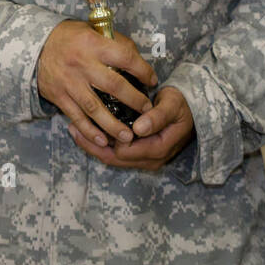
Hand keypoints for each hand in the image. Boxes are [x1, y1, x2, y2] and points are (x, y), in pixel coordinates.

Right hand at [37, 20, 158, 146]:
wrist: (36, 46)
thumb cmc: (70, 37)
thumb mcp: (93, 30)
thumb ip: (114, 43)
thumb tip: (137, 59)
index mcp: (94, 44)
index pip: (125, 58)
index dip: (142, 70)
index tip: (152, 80)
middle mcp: (82, 64)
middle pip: (113, 85)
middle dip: (134, 100)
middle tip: (147, 110)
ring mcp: (70, 83)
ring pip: (95, 108)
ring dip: (113, 124)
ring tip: (129, 136)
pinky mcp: (59, 97)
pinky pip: (77, 117)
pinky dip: (89, 131)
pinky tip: (102, 140)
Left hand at [68, 86, 194, 170]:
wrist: (193, 110)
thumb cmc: (182, 104)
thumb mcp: (173, 105)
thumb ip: (157, 116)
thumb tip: (139, 128)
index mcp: (157, 149)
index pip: (125, 151)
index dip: (107, 138)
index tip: (91, 122)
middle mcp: (150, 159)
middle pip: (114, 158)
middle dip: (92, 144)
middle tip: (72, 128)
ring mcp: (144, 159)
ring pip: (112, 158)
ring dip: (93, 145)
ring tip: (74, 130)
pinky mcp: (139, 154)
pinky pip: (116, 154)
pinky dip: (101, 144)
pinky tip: (88, 132)